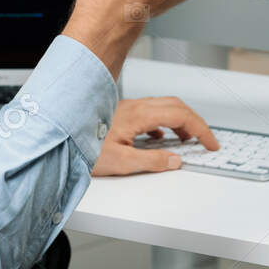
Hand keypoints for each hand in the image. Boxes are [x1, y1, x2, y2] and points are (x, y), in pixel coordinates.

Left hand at [92, 96, 219, 176]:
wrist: (57, 136)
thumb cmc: (81, 146)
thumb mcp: (120, 162)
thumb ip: (151, 161)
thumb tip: (174, 160)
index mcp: (138, 115)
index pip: (181, 115)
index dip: (201, 128)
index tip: (211, 142)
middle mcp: (134, 107)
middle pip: (176, 106)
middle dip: (195, 122)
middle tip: (204, 141)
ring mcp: (127, 108)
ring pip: (163, 107)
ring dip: (180, 122)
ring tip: (186, 141)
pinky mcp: (120, 114)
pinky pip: (150, 113)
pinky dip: (163, 123)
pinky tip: (158, 138)